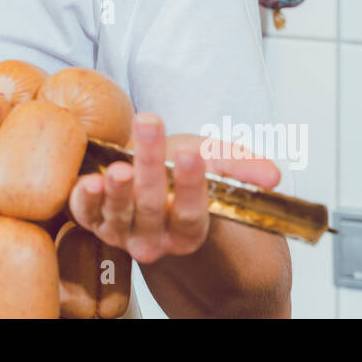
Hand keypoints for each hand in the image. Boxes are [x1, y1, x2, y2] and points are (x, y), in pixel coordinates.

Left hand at [67, 112, 281, 263]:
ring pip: (120, 215)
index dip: (192, 186)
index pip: (193, 213)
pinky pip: (86, 214)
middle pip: (154, 207)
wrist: (140, 169)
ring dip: (119, 191)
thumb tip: (275, 177)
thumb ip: (241, 167)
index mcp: (188, 227)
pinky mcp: (91, 220)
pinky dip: (87, 199)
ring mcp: (120, 231)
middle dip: (152, 167)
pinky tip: (90, 180)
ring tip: (119, 168)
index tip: (193, 155)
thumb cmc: (176, 164)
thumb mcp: (211, 160)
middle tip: (152, 125)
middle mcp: (154, 236)